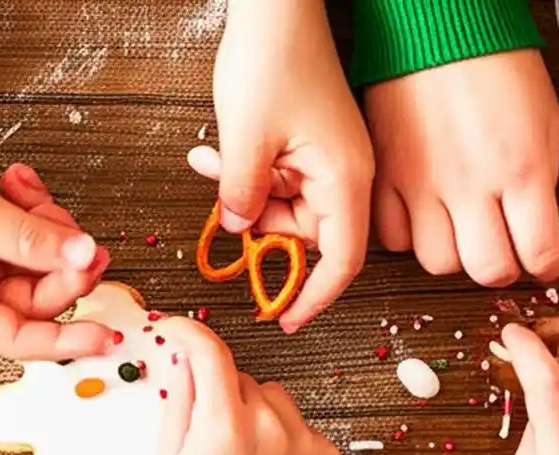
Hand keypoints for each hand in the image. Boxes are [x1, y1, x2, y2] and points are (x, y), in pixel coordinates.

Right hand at [0, 124, 111, 360]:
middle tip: (80, 233)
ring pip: (35, 260)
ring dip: (44, 224)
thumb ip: (28, 239)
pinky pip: (23, 234)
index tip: (107, 335)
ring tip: (27, 189)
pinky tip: (16, 180)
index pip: (17, 338)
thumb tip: (84, 256)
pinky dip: (29, 208)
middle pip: (35, 294)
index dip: (65, 339)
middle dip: (60, 259)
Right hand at [156, 318, 342, 454]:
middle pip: (239, 377)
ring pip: (271, 397)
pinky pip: (297, 425)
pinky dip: (281, 438)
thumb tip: (183, 357)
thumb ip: (178, 402)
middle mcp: (269, 423)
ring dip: (253, 413)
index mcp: (222, 425)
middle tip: (205, 439)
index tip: (177, 329)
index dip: (189, 331)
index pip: (208, 349)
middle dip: (219, 393)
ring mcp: (304, 439)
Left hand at [189, 0, 372, 332]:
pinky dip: (248, 171)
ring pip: (286, 203)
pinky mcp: (312, 141)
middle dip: (257, 223)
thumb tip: (242, 232)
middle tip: (221, 200)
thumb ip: (243, 196)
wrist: (277, 3)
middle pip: (305, 232)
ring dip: (244, 192)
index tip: (286, 319)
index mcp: (345, 178)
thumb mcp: (246, 139)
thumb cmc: (272, 58)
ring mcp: (330, 155)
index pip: (342, 260)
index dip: (315, 297)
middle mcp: (346, 171)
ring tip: (212, 158)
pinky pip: (280, 174)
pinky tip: (218, 149)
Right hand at [365, 50, 558, 285]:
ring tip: (458, 230)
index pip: (540, 252)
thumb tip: (533, 227)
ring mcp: (421, 183)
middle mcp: (470, 183)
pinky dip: (409, 235)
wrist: (437, 26)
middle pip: (487, 268)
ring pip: (437, 261)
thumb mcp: (545, 120)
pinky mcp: (384, 175)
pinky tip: (421, 215)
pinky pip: (393, 236)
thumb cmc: (495, 63)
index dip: (546, 265)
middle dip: (501, 266)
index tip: (542, 261)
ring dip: (453, 254)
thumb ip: (539, 180)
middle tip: (502, 251)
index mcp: (521, 168)